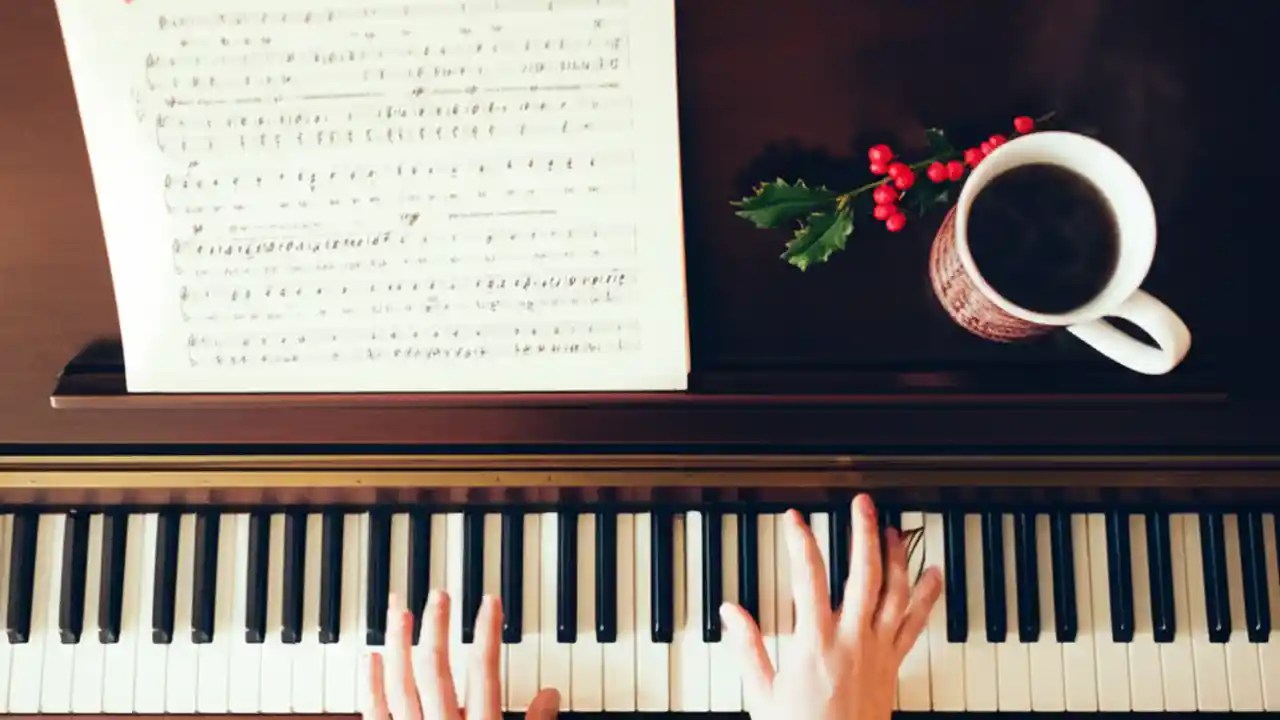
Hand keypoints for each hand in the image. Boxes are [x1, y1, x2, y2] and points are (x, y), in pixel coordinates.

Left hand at [364, 591, 559, 719]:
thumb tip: (551, 695)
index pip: (484, 672)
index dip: (488, 633)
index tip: (490, 600)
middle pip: (435, 671)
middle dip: (437, 628)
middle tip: (439, 594)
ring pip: (401, 685)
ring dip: (399, 644)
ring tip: (400, 610)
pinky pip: (376, 713)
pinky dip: (372, 685)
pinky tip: (373, 656)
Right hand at [720, 494, 942, 719]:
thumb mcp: (762, 693)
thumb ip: (747, 648)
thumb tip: (730, 612)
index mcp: (813, 644)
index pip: (808, 579)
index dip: (801, 543)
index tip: (795, 519)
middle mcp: (851, 642)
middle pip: (863, 575)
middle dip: (864, 534)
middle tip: (862, 505)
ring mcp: (877, 652)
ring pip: (894, 593)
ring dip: (896, 557)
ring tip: (894, 529)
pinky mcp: (893, 665)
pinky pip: (915, 624)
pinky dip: (927, 596)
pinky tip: (933, 575)